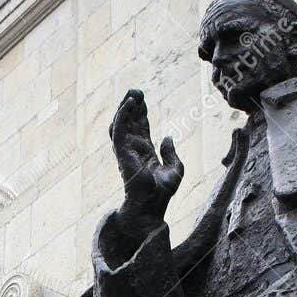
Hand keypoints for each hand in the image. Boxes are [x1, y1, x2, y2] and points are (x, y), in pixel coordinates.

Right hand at [109, 88, 183, 242]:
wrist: (152, 206)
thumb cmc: (163, 194)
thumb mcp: (176, 170)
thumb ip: (172, 152)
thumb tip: (168, 137)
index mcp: (145, 153)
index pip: (141, 128)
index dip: (141, 112)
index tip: (142, 98)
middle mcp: (133, 150)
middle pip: (130, 122)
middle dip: (132, 105)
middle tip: (136, 90)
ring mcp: (127, 151)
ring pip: (121, 124)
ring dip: (125, 108)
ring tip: (132, 94)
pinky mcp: (123, 152)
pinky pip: (120, 129)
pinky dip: (123, 115)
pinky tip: (130, 103)